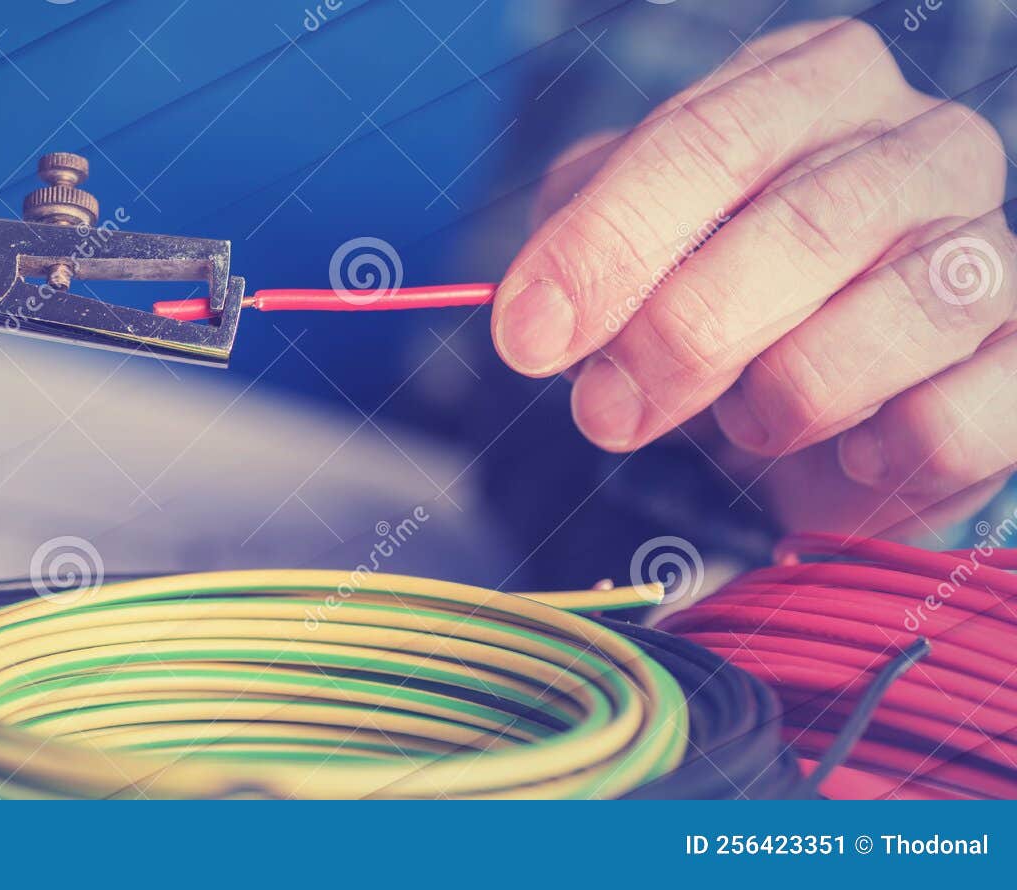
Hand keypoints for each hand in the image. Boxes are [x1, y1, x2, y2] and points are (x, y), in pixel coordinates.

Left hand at [496, 18, 1015, 536]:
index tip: (530, 335)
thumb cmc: (722, 299)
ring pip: (890, 320)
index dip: (609, 244)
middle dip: (676, 339)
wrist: (830, 404)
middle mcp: (926, 148)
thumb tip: (540, 311)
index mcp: (816, 86)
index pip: (709, 140)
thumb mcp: (635, 247)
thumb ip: (583, 246)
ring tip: (745, 417)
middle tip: (603, 413)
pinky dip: (873, 453)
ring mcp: (994, 250)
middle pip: (799, 227)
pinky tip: (845, 449)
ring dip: (781, 398)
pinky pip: (950, 421)